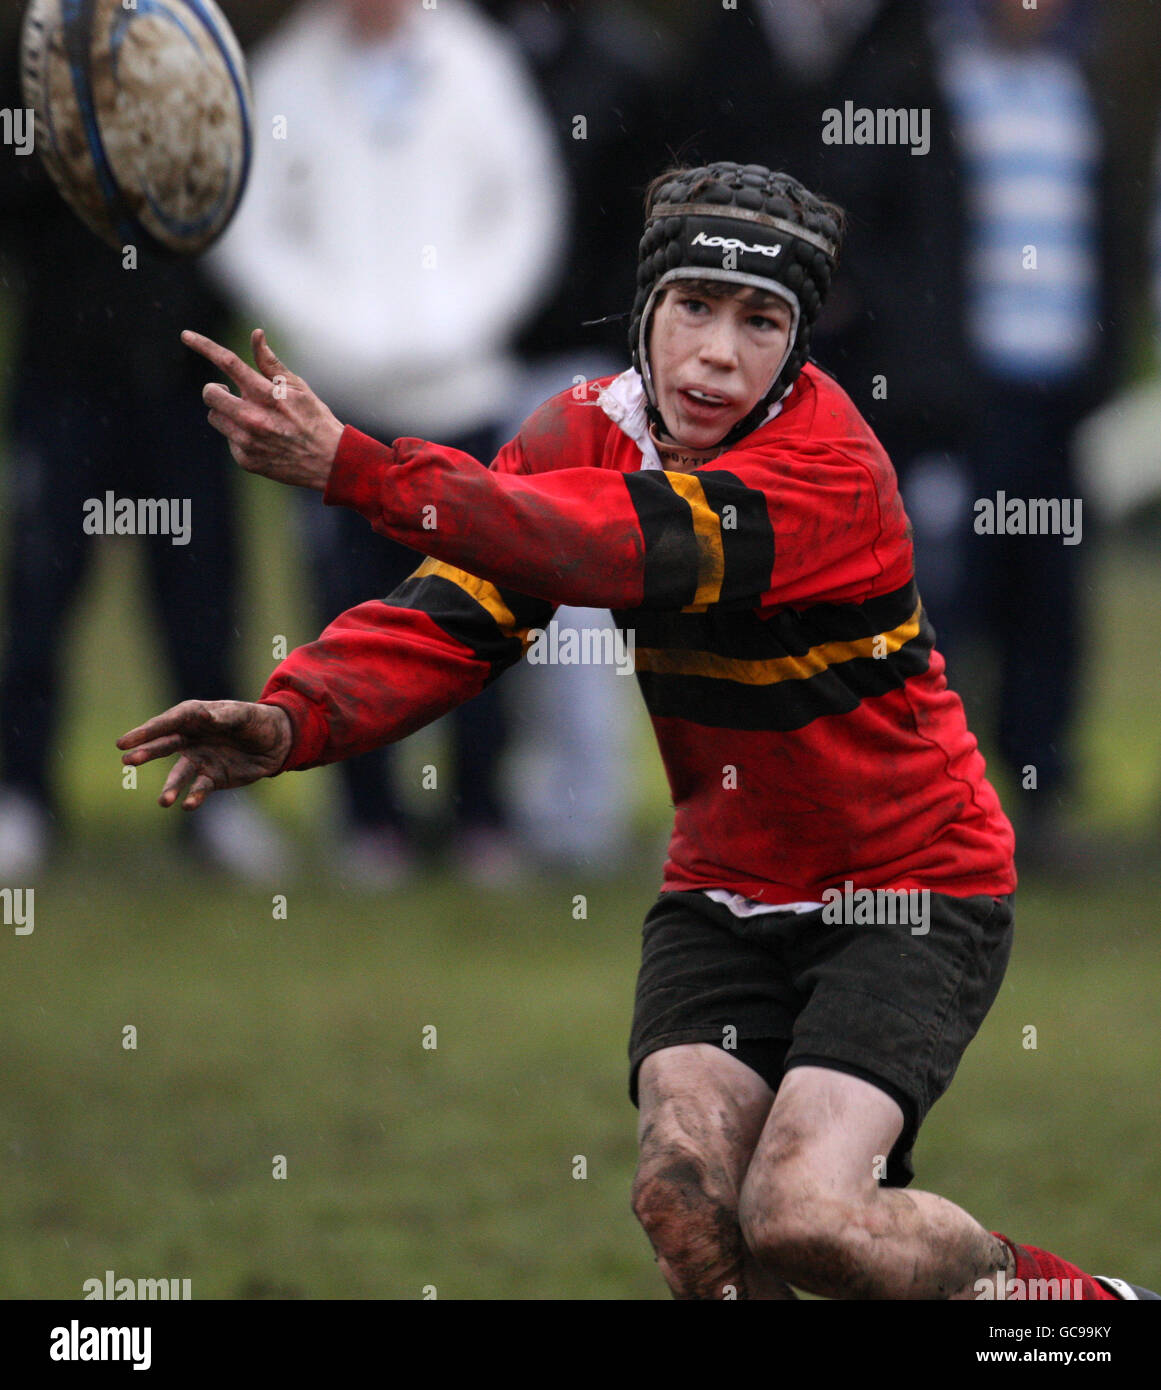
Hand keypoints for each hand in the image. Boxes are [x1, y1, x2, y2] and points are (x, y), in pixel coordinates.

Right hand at [117, 700, 293, 809]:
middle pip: (164, 746)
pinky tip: (188, 805)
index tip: (124, 741)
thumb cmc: (256, 721)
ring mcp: (199, 760)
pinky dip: (194, 797)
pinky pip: (199, 788)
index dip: (146, 732)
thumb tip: (206, 717)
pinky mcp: (211, 778)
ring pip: (179, 774)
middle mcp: (190, 739)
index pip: (166, 723)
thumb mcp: (243, 715)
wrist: (276, 743)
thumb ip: (225, 716)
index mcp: (193, 718)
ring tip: (163, 801)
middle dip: (146, 753)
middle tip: (127, 761)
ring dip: (171, 787)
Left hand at [183, 327, 343, 490]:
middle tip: (229, 393)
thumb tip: (255, 334)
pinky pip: (228, 440)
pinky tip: (262, 440)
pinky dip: (239, 436)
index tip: (186, 336)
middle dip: (216, 390)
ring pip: (215, 417)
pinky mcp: (245, 460)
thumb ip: (271, 363)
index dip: (203, 345)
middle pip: (209, 394)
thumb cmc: (316, 420)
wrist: (330, 463)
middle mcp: (252, 417)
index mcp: (266, 394)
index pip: (227, 362)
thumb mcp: (299, 387)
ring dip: (227, 413)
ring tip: (252, 419)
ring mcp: (247, 441)